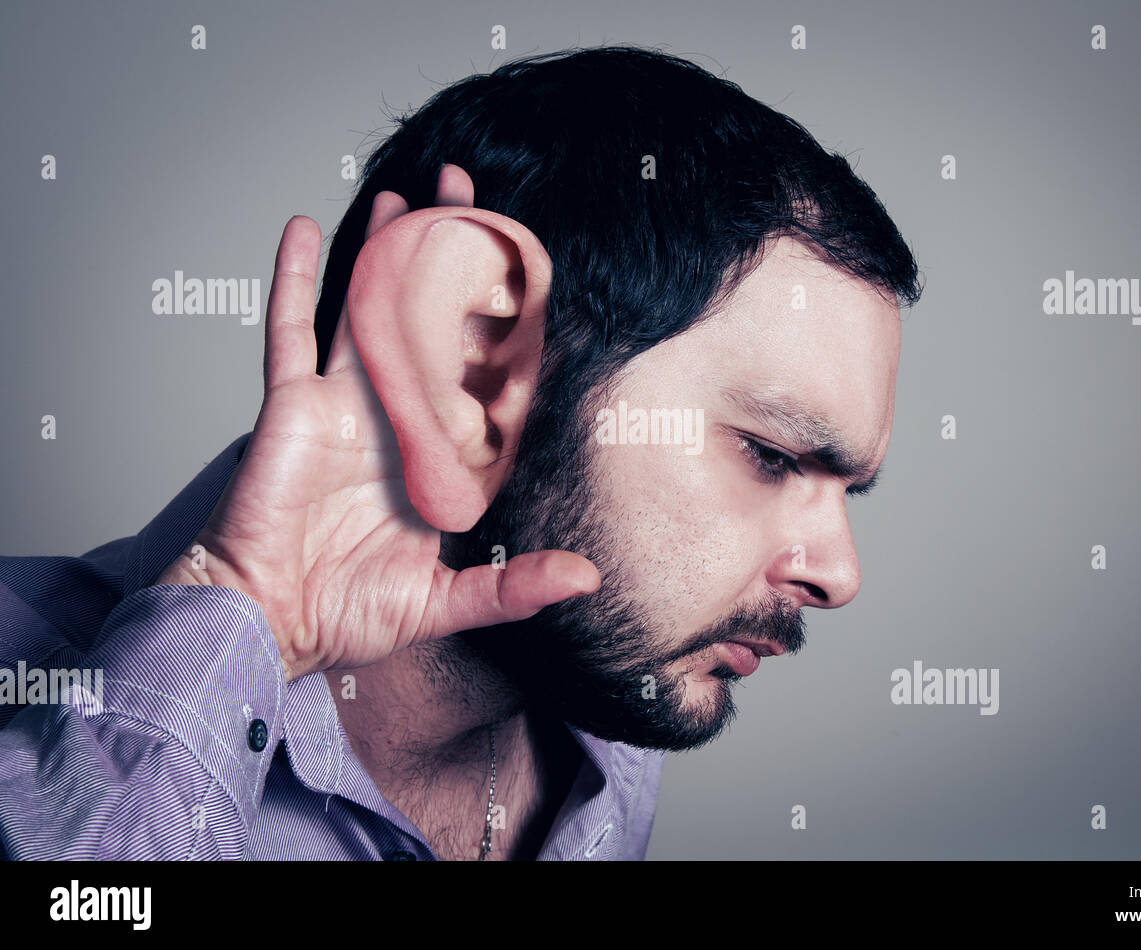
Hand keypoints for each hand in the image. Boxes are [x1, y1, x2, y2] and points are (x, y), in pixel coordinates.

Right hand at [156, 167, 600, 681]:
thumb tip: (586, 578)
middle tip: (470, 204)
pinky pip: (290, 330)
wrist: (267, 622)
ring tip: (407, 196)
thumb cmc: (346, 614)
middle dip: (447, 263)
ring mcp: (342, 405)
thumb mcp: (444, 601)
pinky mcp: (291, 404)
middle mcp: (393, 418)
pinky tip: (307, 230)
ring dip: (384, 252)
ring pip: (366, 310)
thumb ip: (511, 587)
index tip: (528, 282)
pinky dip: (293, 279)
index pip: (478, 378)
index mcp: (434, 455)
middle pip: (427, 323)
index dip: (502, 330)